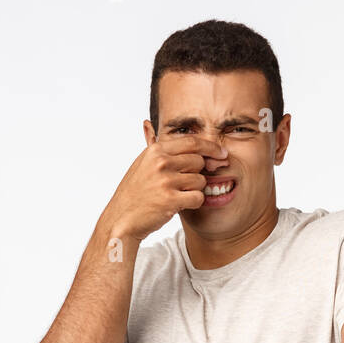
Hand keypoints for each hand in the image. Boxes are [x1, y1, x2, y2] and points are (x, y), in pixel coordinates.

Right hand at [98, 134, 226, 242]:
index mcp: (156, 151)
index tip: (221, 153)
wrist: (122, 218)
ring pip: (200, 180)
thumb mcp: (140, 163)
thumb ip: (152, 145)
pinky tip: (180, 204)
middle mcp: (161, 162)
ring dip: (194, 190)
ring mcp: (166, 181)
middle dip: (198, 173)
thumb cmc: (134, 192)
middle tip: (186, 183)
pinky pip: (198, 197)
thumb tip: (147, 123)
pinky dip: (193, 202)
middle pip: (199, 161)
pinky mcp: (171, 200)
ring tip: (177, 195)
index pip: (192, 142)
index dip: (210, 147)